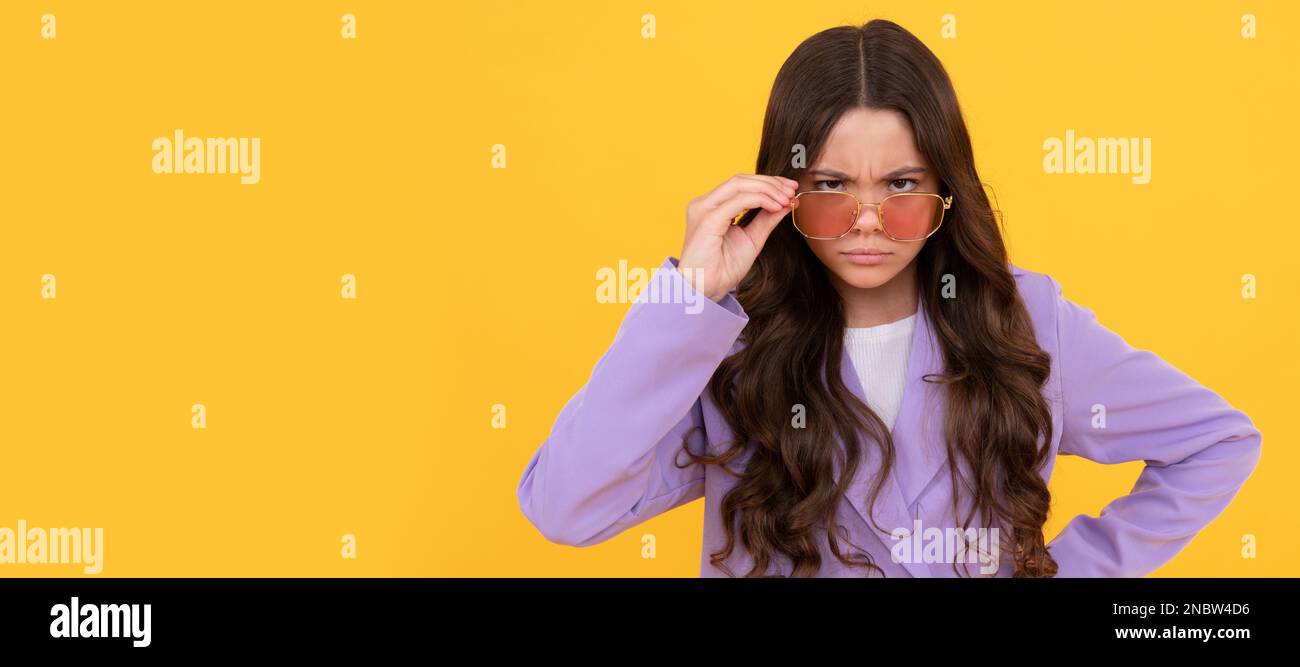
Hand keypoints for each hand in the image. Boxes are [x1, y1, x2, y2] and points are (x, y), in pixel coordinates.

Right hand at [678, 174, 797, 301]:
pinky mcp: (708, 219)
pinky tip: (776, 206)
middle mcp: (704, 204)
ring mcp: (703, 209)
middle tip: (792, 189)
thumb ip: (766, 219)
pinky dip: (760, 200)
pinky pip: (738, 201)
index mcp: (711, 207)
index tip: (790, 189)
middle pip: (740, 180)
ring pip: (739, 185)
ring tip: (786, 198)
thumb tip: (787, 202)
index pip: (741, 185)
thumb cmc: (722, 269)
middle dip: (770, 182)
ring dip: (767, 189)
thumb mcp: (752, 239)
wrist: (705, 291)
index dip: (768, 183)